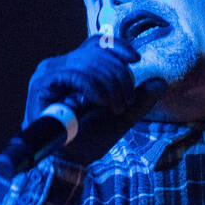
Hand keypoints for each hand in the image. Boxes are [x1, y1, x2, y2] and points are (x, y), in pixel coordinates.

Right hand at [23, 35, 168, 166]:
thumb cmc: (89, 139)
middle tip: (126, 102)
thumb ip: (139, 100)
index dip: (118, 47)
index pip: (97, 43)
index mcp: (74, 67)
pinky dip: (94, 88)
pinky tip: (101, 103)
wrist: (69, 161)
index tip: (136, 59)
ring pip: (89, 63)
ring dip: (109, 86)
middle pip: (97, 54)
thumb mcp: (120, 117)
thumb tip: (161, 82)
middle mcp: (59, 64)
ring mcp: (49, 72)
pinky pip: (76, 74)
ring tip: (115, 108)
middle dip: (119, 77)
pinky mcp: (43, 83)